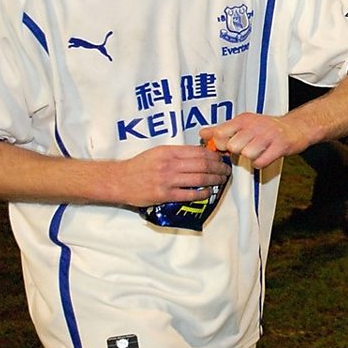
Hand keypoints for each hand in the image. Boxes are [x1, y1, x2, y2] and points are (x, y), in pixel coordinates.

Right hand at [117, 143, 231, 206]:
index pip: (199, 152)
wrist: (119, 180)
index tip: (222, 158)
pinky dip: (202, 193)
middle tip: (227, 170)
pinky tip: (209, 192)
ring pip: (199, 179)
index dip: (214, 155)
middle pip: (203, 165)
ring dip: (215, 180)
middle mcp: (169, 164)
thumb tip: (199, 155)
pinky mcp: (164, 195)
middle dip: (219, 168)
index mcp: (169, 151)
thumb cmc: (139, 166)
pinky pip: (189, 194)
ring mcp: (167, 180)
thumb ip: (177, 153)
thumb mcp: (158, 152)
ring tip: (222, 180)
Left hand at [201, 112, 309, 168]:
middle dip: (237, 152)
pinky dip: (261, 162)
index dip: (220, 144)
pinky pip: (261, 162)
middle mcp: (255, 126)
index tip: (226, 146)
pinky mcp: (279, 146)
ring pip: (247, 155)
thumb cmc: (266, 128)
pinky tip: (264, 156)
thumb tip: (203, 133)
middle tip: (245, 148)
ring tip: (257, 151)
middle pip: (233, 147)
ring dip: (250, 157)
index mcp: (243, 120)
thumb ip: (222, 130)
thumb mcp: (243, 124)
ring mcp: (268, 135)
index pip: (220, 133)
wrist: (295, 127)